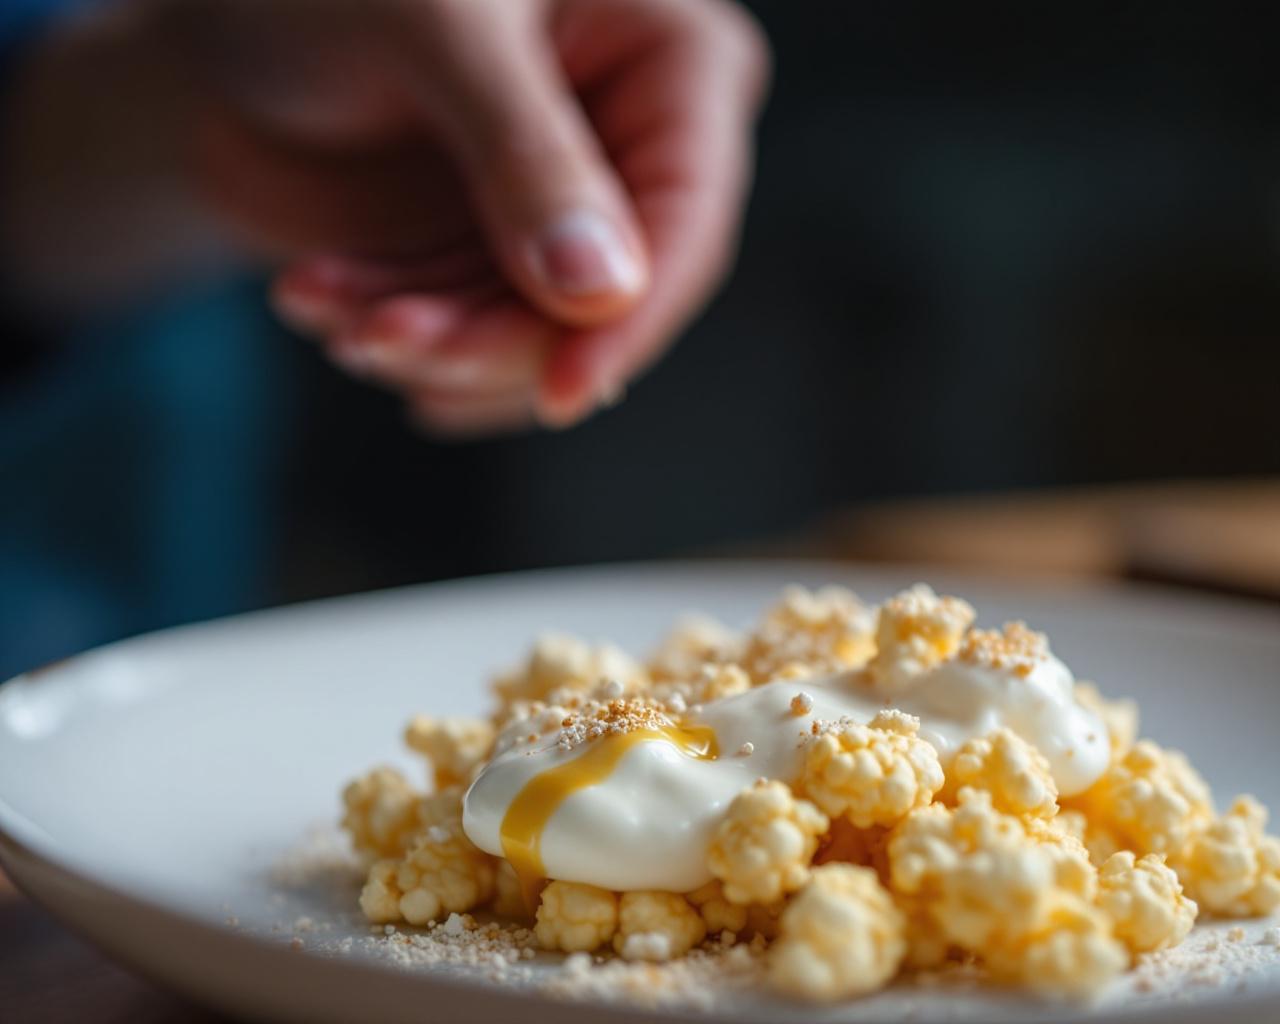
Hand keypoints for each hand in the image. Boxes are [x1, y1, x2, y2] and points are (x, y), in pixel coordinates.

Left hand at [171, 0, 768, 432]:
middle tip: (379, 338)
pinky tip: (324, 303)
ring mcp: (565, 209)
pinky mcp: (500, 256)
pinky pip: (479, 338)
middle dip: (489, 339)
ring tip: (326, 305)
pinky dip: (400, 336)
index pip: (688, 215)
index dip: (630, 320)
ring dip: (428, 345)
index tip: (562, 394)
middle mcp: (632, 142)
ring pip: (537, 337)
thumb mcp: (434, 28)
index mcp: (671, 56)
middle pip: (608, 301)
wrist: (219, 26)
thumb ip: (524, 155)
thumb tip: (600, 288)